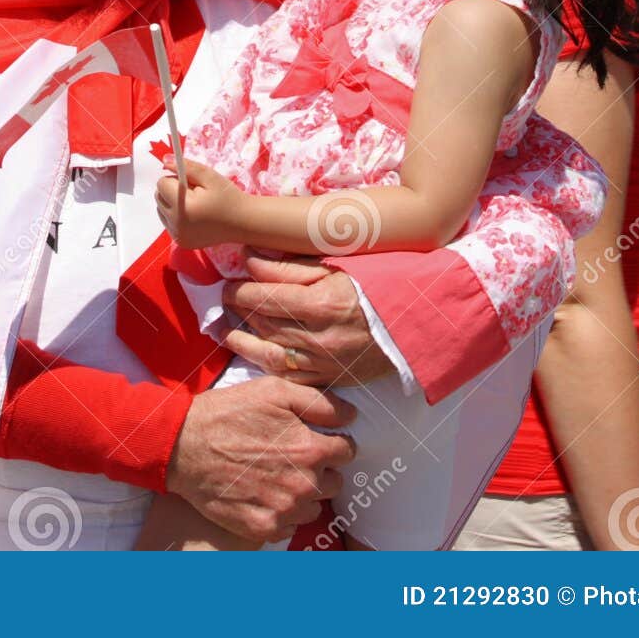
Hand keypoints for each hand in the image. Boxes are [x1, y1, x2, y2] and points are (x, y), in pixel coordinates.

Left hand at [155, 159, 247, 248]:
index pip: (162, 184)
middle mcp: (177, 225)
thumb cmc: (228, 196)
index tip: (193, 183)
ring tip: (195, 205)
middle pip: (158, 197)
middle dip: (172, 191)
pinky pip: (168, 222)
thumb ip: (186, 167)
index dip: (176, 179)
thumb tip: (165, 160)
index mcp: (183, 207)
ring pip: (161, 210)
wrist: (243, 222)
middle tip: (195, 193)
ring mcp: (178, 236)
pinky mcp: (181, 242)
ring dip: (172, 203)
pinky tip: (194, 216)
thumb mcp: (209, 176)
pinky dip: (176, 216)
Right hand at [166, 375, 355, 543]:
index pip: (347, 452)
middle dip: (319, 469)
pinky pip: (289, 526)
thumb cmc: (230, 413)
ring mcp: (283, 510)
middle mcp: (303, 485)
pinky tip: (263, 493)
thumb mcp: (274, 390)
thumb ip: (320, 402)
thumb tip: (351, 415)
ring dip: (302, 493)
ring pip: (313, 507)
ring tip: (276, 475)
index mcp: (310, 449)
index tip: (316, 439)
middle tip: (291, 456)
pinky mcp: (262, 528)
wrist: (184, 445)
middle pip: (333, 483)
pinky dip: (281, 512)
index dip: (333, 442)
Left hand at [222, 254, 394, 386]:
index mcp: (320, 303)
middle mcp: (319, 337)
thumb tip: (249, 259)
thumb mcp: (336, 265)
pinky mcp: (329, 378)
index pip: (264, 296)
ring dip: (242, 340)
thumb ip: (289, 266)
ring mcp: (324, 362)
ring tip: (225, 329)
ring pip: (270, 353)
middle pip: (263, 324)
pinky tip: (254, 352)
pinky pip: (289, 375)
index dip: (240, 289)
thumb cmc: (375, 285)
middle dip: (239, 310)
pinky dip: (267, 363)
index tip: (229, 282)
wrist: (413, 322)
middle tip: (225, 298)